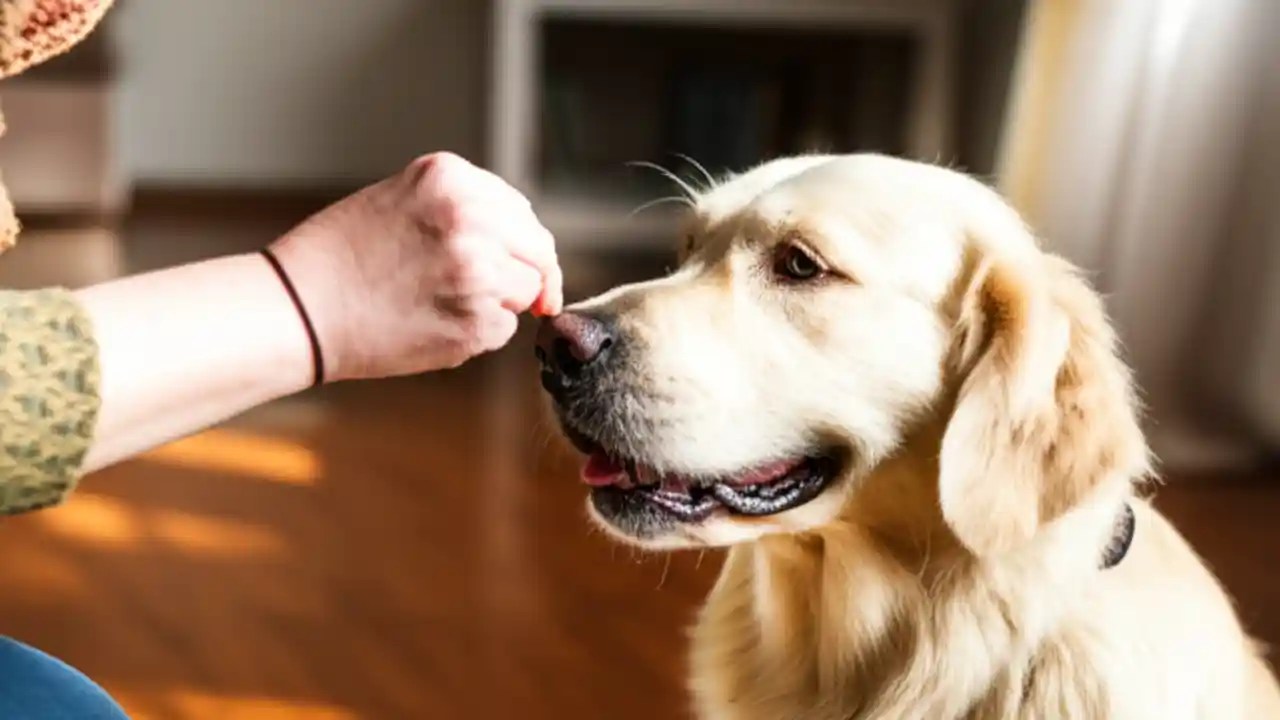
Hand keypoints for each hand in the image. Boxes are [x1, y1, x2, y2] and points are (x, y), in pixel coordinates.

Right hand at [269, 152, 563, 380]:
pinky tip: (436, 324)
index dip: (521, 239)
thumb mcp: (400, 199)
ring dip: (502, 302)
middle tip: (523, 295)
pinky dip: (481, 333)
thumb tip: (520, 240)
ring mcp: (479, 271)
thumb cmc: (340, 258)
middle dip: (532, 272)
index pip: (519, 209)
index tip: (518, 259)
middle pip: (537, 248)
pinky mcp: (477, 321)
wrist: (300, 309)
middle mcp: (472, 218)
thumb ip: (461, 209)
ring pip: (527, 290)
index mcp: (451, 179)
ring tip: (445, 303)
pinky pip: (505, 328)